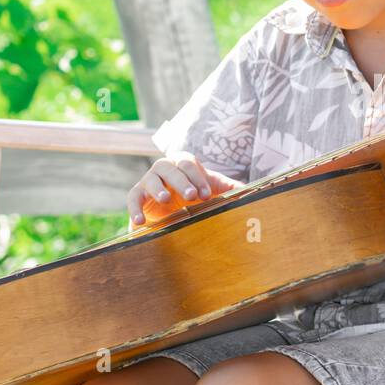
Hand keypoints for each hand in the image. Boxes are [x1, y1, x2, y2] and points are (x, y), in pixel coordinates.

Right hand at [127, 151, 244, 227]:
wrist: (175, 216)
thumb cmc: (197, 199)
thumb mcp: (214, 193)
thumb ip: (230, 190)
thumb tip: (252, 192)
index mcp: (185, 163)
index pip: (189, 162)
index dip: (198, 177)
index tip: (206, 195)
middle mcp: (166, 168)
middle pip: (170, 168)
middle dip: (182, 181)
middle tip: (192, 196)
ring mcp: (149, 181)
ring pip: (151, 179)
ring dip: (159, 189)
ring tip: (168, 200)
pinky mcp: (138, 196)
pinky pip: (132, 197)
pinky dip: (134, 208)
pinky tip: (140, 221)